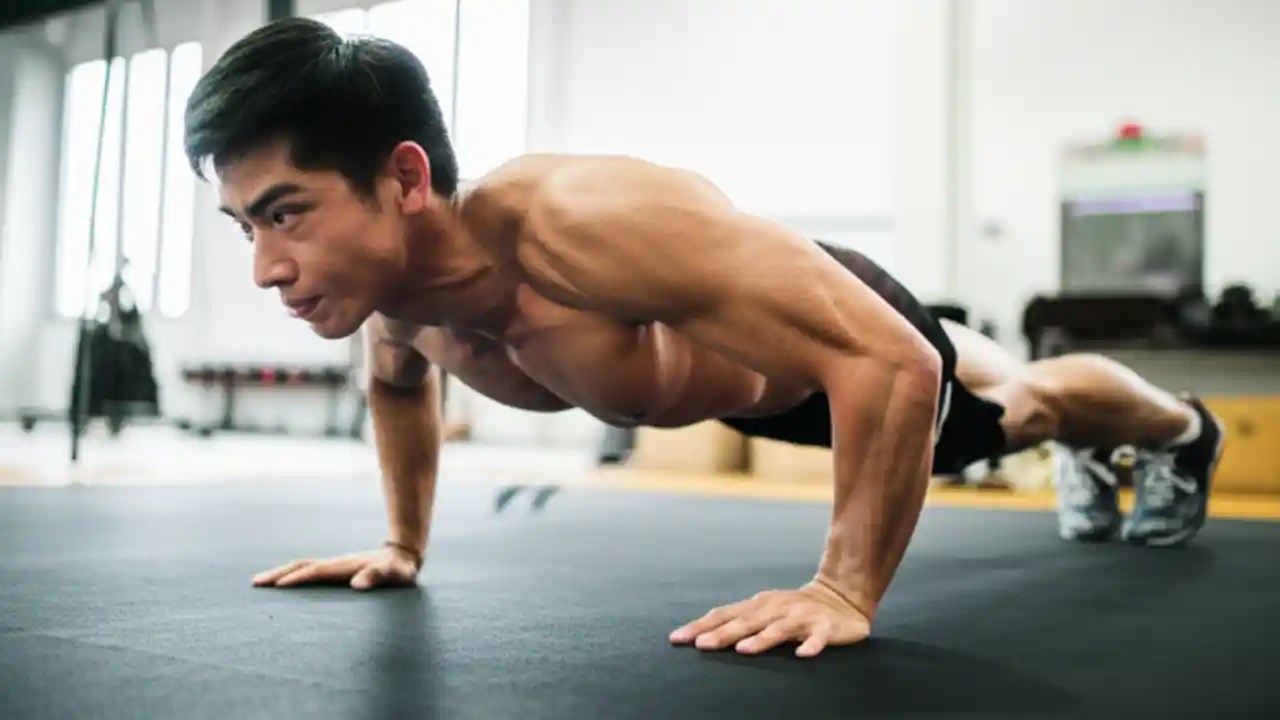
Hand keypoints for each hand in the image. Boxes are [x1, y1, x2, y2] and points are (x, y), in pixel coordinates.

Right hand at [252, 543, 421, 590]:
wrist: (403, 554)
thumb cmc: (399, 569)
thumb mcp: (394, 574)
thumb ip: (378, 577)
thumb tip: (357, 585)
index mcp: (344, 566)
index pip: (316, 571)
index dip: (298, 579)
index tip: (278, 586)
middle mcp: (335, 563)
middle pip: (301, 566)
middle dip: (278, 573)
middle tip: (255, 583)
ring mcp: (334, 565)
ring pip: (301, 567)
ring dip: (281, 573)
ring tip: (259, 582)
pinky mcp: (335, 570)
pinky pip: (307, 571)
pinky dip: (291, 575)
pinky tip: (283, 583)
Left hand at [669, 579, 871, 657]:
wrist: (840, 597)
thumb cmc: (791, 609)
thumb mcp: (763, 611)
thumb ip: (738, 621)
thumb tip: (700, 636)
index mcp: (757, 605)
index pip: (724, 615)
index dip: (700, 626)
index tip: (678, 639)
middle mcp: (775, 608)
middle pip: (745, 622)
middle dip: (722, 633)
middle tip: (701, 645)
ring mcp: (800, 616)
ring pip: (778, 629)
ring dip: (761, 639)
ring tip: (742, 650)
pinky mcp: (824, 627)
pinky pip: (817, 637)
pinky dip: (811, 645)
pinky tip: (802, 655)